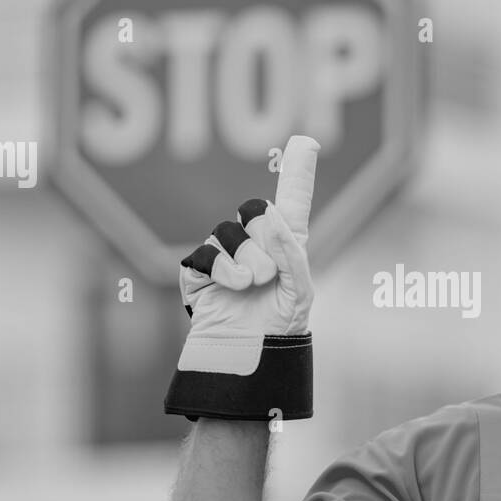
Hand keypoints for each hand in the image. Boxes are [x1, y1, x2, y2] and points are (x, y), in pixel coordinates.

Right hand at [164, 135, 319, 420]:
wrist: (247, 362)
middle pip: (254, 208)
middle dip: (264, 237)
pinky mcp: (196, 272)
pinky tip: (232, 288)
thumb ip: (292, 250)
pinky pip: (204, 252)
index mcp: (287, 245)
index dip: (298, 168)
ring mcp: (223, 256)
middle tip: (268, 273)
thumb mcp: (300, 290)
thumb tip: (268, 219)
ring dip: (245, 259)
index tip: (304, 139)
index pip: (292, 198)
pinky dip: (221, 269)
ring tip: (251, 286)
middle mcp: (254, 244)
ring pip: (227, 230)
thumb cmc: (279, 330)